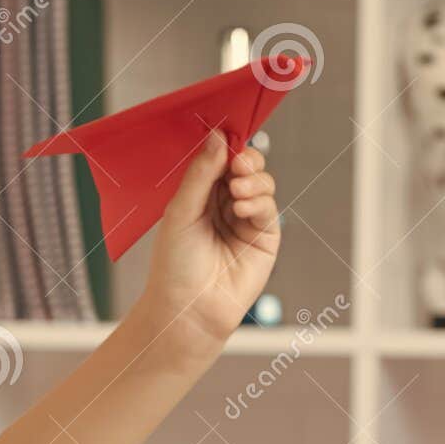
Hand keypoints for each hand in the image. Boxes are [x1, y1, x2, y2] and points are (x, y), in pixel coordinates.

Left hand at [135, 128, 281, 358]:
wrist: (188, 309)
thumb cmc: (175, 266)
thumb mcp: (180, 212)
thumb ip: (200, 174)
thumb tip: (219, 137)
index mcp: (199, 196)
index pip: (218, 160)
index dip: (226, 146)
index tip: (227, 134)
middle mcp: (223, 205)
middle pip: (245, 166)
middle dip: (245, 160)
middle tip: (237, 163)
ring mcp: (245, 220)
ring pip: (261, 183)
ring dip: (252, 181)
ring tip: (237, 192)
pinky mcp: (264, 237)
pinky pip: (269, 207)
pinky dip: (258, 202)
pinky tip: (242, 208)